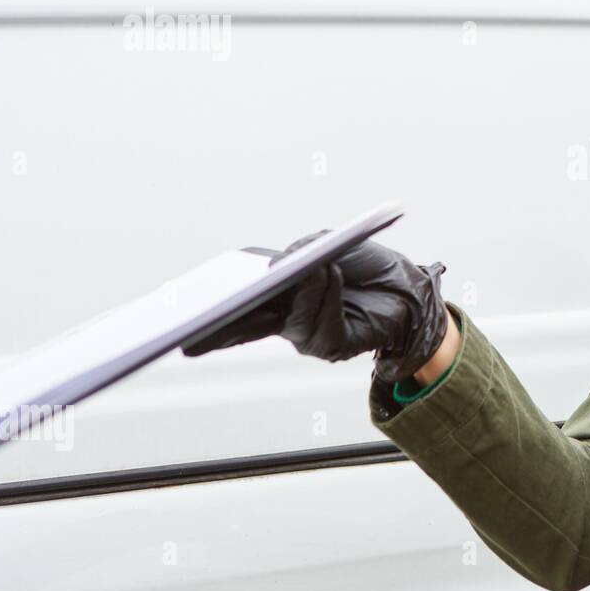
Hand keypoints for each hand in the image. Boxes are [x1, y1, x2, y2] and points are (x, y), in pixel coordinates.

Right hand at [182, 233, 448, 379]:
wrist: (408, 286)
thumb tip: (278, 267)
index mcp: (275, 300)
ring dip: (301, 288)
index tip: (181, 316)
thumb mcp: (326, 245)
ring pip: (292, 319)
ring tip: (310, 263)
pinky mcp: (333, 346)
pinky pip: (322, 323)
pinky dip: (324, 295)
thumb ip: (301, 251)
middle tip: (210, 312)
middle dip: (228, 322)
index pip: (236, 309)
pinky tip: (328, 273)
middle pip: (248, 326)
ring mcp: (307, 337)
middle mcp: (285, 322)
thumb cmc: (363, 264)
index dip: (210, 316)